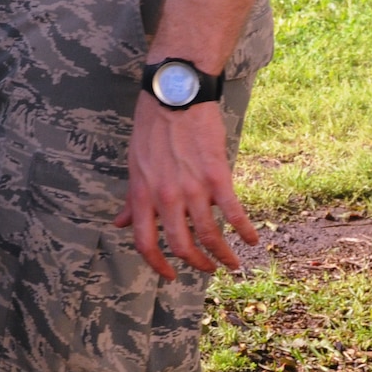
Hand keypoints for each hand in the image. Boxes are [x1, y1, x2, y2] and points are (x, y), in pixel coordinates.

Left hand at [114, 93, 257, 279]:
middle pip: (181, 245)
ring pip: (210, 235)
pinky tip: (253, 240)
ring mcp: (192, 187)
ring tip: (233, 263)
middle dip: (197, 264)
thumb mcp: (134, 165)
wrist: (174, 95)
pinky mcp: (217, 176)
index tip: (170, 276)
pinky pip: (234, 213)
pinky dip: (246, 231)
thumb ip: (131, 198)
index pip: (144, 241)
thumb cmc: (151, 129)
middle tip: (209, 270)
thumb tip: (118, 223)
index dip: (157, 264)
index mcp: (142, 192)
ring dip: (224, 255)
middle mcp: (165, 195)